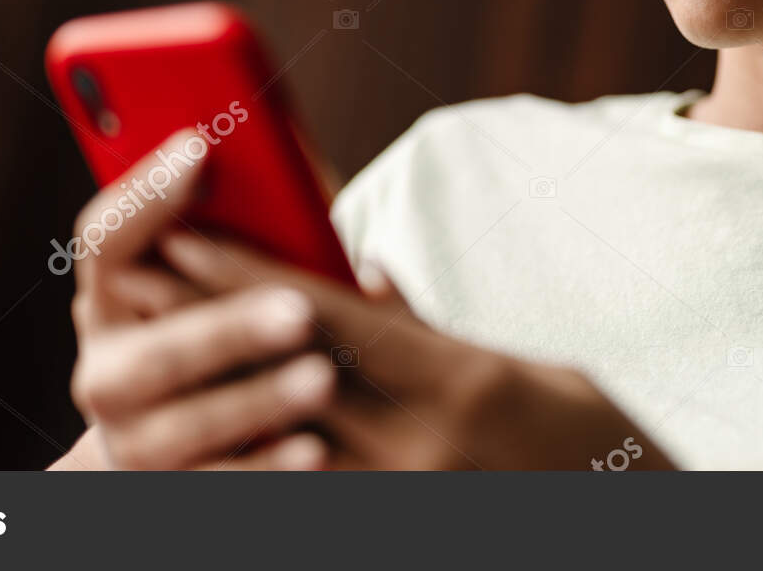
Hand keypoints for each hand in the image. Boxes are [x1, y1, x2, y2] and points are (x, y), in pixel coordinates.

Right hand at [50, 130, 334, 470]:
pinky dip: (265, 468)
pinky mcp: (167, 490)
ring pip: (181, 427)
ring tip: (321, 380)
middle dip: (225, 327)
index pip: (103, 238)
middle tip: (301, 310)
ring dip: (255, 401)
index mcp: (109, 299)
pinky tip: (315, 450)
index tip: (200, 148)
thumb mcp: (222, 274)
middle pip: (150, 350)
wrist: (183, 444)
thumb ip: (247, 222)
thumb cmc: (222, 326)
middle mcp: (106, 371)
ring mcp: (131, 439)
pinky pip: (216, 484)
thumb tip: (292, 151)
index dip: (144, 192)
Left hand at [154, 233, 674, 470]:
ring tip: (151, 351)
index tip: (185, 235)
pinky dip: (252, 463)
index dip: (249, 275)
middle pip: (289, 377)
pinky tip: (205, 436)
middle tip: (138, 280)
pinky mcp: (396, 527)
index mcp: (463, 381)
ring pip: (280, 442)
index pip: (332, 318)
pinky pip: (306, 497)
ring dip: (211, 392)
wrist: (624, 515)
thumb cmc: (582, 439)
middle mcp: (424, 447)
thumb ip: (428, 328)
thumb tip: (364, 279)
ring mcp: (405, 498)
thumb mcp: (511, 366)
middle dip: (208, 326)